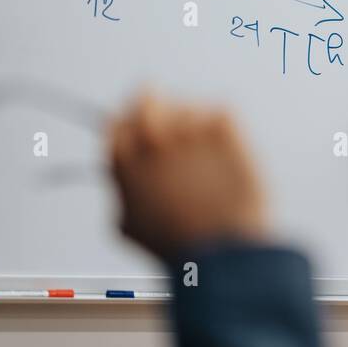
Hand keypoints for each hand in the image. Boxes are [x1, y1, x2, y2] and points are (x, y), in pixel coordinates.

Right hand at [108, 92, 268, 259]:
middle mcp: (151, 138)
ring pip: (190, 106)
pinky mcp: (222, 125)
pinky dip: (228, 130)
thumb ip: (125, 194)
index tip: (144, 126)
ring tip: (212, 160)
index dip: (131, 123)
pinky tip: (230, 157)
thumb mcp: (129, 226)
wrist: (223, 250)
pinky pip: (223, 113)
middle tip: (177, 121)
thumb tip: (129, 186)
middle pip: (147, 96)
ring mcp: (187, 129)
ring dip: (199, 124)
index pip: (116, 122)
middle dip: (160, 104)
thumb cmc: (180, 246)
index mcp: (124, 161)